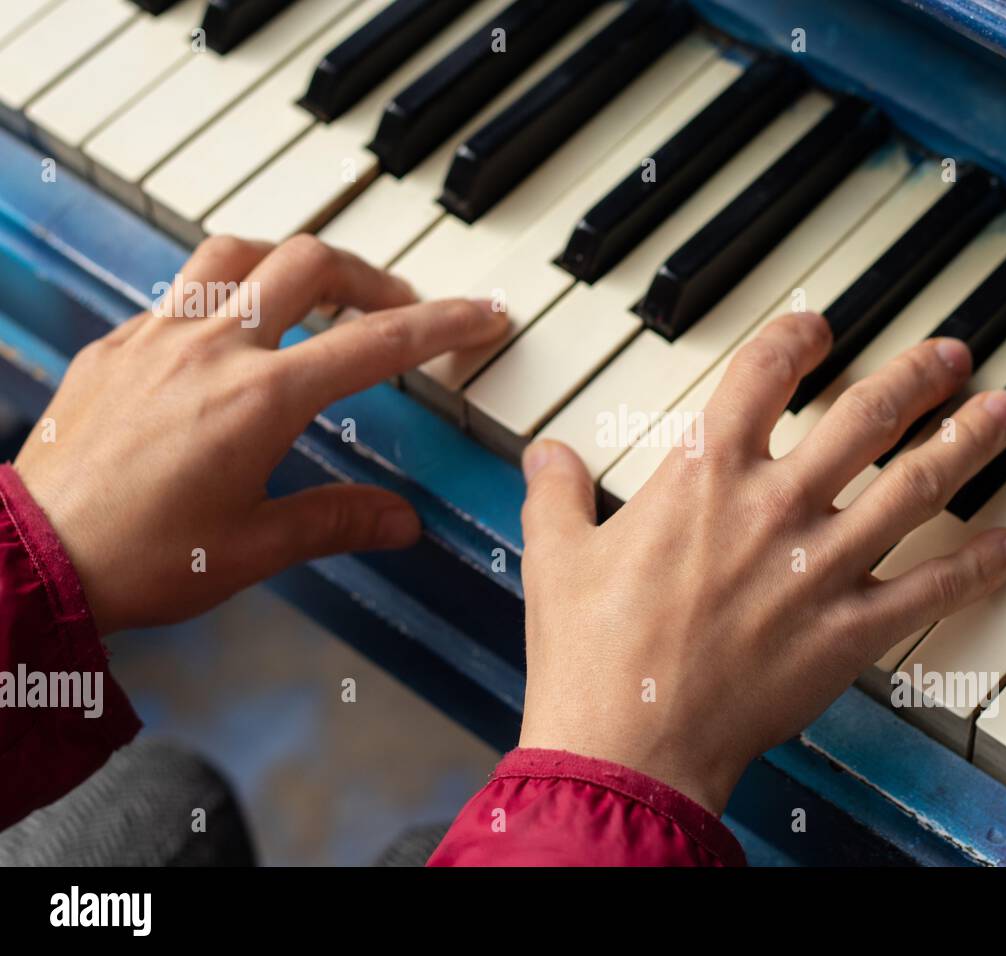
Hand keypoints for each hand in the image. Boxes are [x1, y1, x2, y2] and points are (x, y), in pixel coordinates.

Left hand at [14, 235, 505, 635]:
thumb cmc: (137, 558)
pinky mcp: (117, 344)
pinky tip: (231, 329)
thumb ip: (336, 520)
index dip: (442, 323)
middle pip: (311, 264)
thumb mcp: (254, 547)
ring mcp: (158, 337)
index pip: (376, 343)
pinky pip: (181, 286)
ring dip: (291, 262)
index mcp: (261, 399)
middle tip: (395, 309)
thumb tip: (400, 521)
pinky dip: (226, 289)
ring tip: (316, 293)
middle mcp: (213, 350)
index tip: (481, 313)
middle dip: (370, 277)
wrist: (30, 557)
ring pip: (239, 252)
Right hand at [516, 312, 1005, 813]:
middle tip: (951, 354)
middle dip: (918, 375)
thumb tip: (546, 457)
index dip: (798, 338)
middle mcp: (774, 505)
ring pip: (917, 485)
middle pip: (867, 415)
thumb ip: (556, 494)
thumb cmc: (591, 654)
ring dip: (969, 441)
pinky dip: (978, 567)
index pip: (764, 372)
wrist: (630, 742)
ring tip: (1004, 412)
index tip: (820, 331)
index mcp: (704, 474)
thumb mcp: (556, 557)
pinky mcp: (849, 631)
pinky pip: (931, 590)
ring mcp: (820, 566)